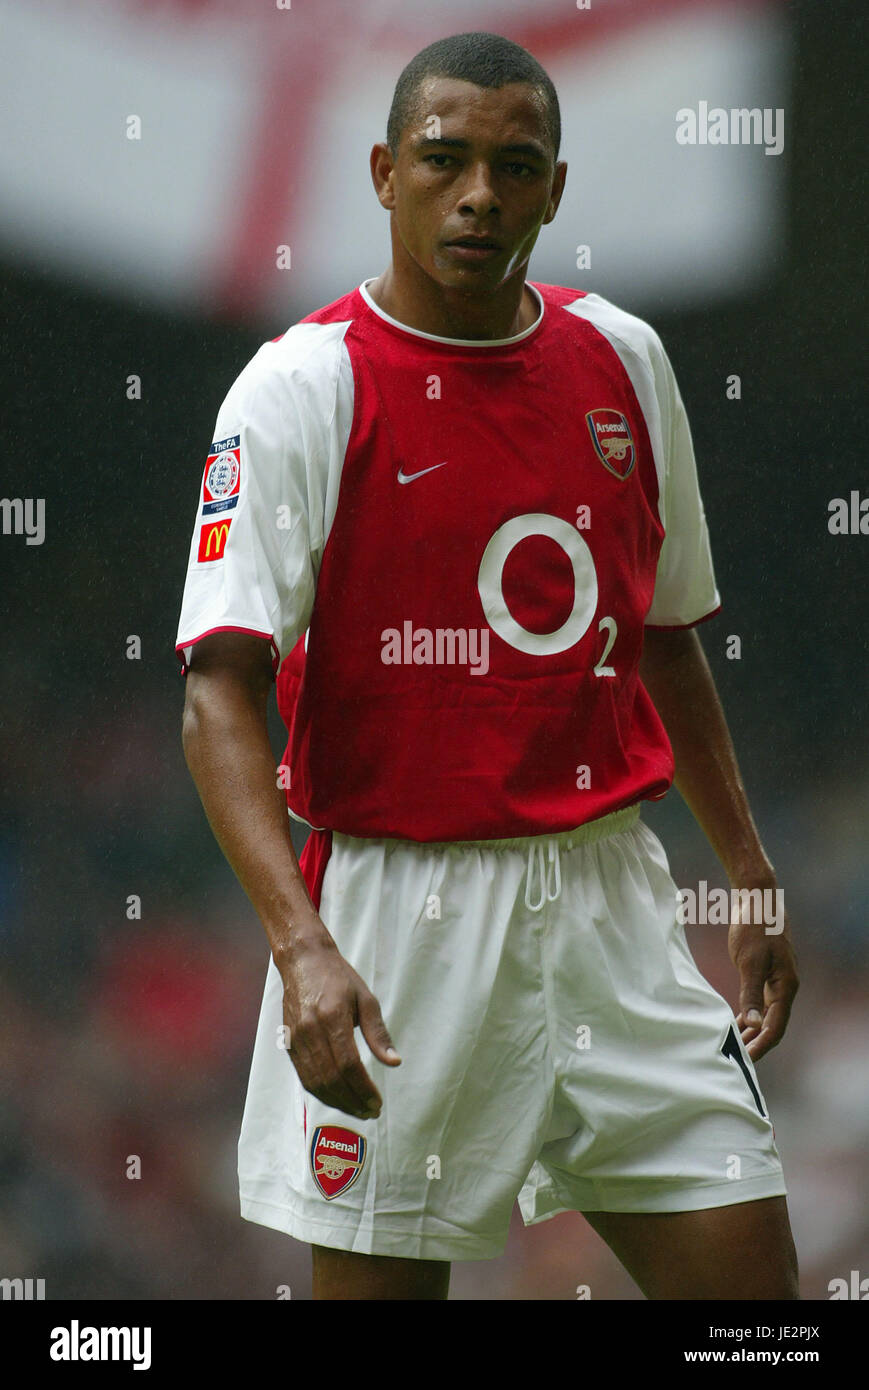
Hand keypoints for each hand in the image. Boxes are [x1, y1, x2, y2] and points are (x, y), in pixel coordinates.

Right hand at [279, 935, 400, 1120]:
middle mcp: (311, 1031)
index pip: (349, 1065)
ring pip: (316, 1082)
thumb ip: (378, 1033)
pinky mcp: (289, 1044)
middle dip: (352, 1101)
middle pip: (331, 1079)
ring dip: (338, 1102)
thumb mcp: (365, 999)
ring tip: (357, 1110)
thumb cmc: (338, 977)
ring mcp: (297, 1039)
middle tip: (371, 1111)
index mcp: (332, 1017)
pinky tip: (338, 1098)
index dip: (363, 1089)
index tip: (377, 1102)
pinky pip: (305, 1077)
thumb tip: (394, 1062)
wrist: (302, 961)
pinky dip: (322, 1093)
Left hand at [728, 883, 798, 1060]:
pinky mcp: (767, 973)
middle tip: (737, 1060)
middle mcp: (786, 986)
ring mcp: (778, 980)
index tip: (745, 1061)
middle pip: (774, 1025)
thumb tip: (754, 1024)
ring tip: (735, 1046)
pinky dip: (751, 1014)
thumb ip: (751, 994)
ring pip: (767, 1014)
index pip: (776, 1027)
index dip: (761, 1046)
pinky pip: (762, 1002)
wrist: (757, 898)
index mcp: (786, 986)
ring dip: (753, 1030)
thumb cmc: (753, 927)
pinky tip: (738, 1022)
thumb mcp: (749, 962)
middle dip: (757, 1043)